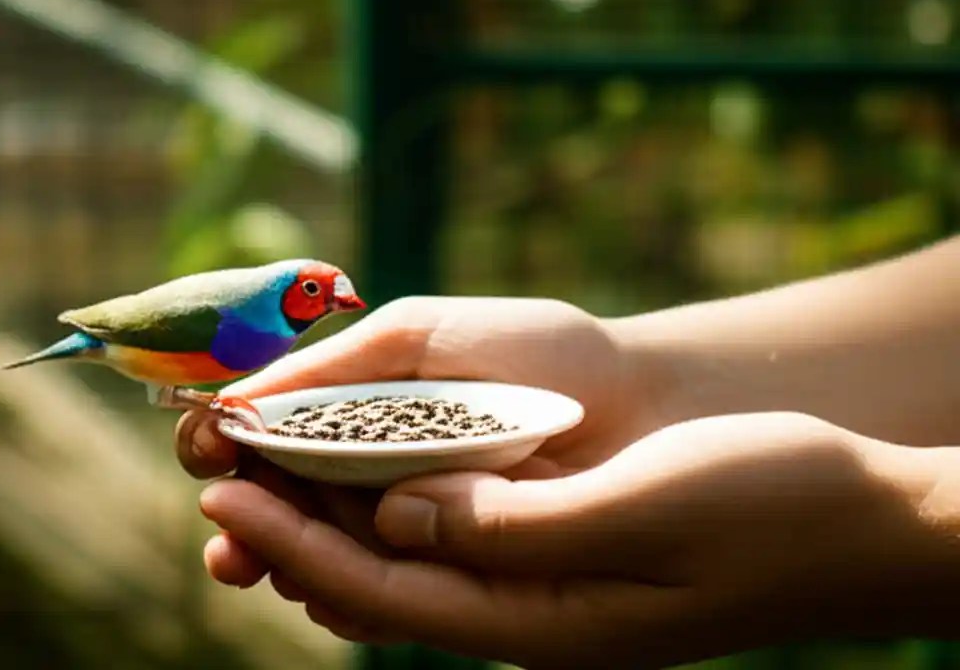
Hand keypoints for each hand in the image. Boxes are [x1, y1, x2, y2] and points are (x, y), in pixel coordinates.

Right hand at [173, 297, 666, 584]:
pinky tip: (329, 589)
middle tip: (227, 537)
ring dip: (279, 564)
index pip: (258, 434)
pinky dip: (347, 596)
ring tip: (264, 561)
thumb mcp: (420, 338)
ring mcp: (403, 528)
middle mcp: (363, 473)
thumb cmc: (534, 354)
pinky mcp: (448, 574)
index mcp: (348, 410)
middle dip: (239, 526)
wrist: (639, 405)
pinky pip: (382, 598)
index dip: (220, 444)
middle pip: (273, 507)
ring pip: (318, 559)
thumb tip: (239, 397)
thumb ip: (335, 367)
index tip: (211, 448)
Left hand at [198, 412, 959, 668]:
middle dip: (288, 522)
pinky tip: (359, 464)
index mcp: (541, 622)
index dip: (293, 537)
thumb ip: (514, 525)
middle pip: (373, 577)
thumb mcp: (643, 512)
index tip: (222, 485)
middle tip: (213, 460)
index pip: (382, 585)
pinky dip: (388, 498)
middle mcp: (526, 618)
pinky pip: (448, 537)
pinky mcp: (558, 555)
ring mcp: (541, 592)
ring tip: (259, 456)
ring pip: (402, 557)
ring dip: (328, 507)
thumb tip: (399, 513)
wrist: (864, 525)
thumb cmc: (772, 510)